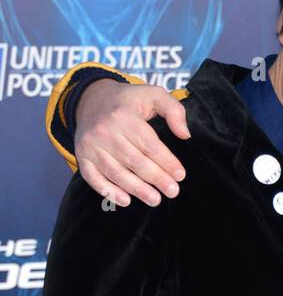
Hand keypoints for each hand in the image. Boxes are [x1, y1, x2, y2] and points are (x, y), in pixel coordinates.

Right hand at [75, 78, 189, 207]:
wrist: (91, 100)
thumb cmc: (127, 101)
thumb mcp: (153, 95)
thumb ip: (173, 110)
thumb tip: (185, 135)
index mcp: (124, 116)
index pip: (149, 144)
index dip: (166, 162)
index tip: (180, 175)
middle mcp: (105, 131)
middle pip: (134, 161)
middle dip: (156, 179)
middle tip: (172, 191)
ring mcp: (91, 145)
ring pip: (116, 173)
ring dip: (137, 190)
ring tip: (155, 199)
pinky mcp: (83, 157)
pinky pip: (93, 178)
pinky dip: (109, 192)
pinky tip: (125, 200)